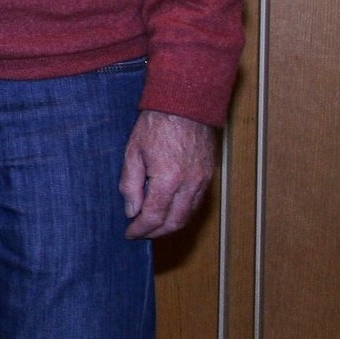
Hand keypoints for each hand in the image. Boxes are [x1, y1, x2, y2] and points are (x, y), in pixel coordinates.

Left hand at [121, 109, 217, 238]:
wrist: (185, 105)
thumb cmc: (155, 125)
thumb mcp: (133, 152)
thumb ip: (131, 184)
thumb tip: (131, 211)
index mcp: (167, 178)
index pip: (154, 216)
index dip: (141, 229)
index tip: (130, 234)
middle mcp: (189, 184)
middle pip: (174, 222)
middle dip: (156, 233)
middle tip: (141, 233)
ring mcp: (203, 181)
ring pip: (188, 215)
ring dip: (170, 225)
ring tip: (152, 226)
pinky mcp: (209, 176)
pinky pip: (196, 203)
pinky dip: (182, 213)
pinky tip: (169, 211)